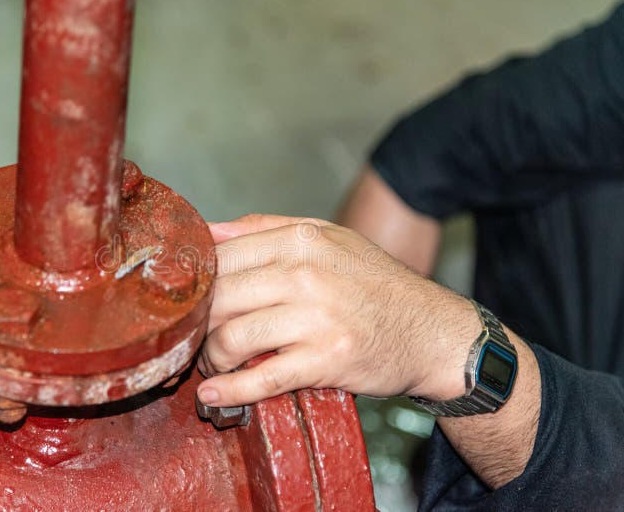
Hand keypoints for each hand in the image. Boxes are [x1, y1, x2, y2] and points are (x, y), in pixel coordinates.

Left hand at [196, 214, 479, 406]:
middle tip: (197, 339)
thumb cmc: (376, 284)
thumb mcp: (328, 238)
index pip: (222, 256)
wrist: (432, 331)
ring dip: (212, 360)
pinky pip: (262, 378)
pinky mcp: (326, 359)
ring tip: (216, 366)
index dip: (197, 286)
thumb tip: (209, 231)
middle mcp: (305, 273)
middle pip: (219, 298)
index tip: (191, 304)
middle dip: (198, 325)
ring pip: (232, 338)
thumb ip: (265, 229)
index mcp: (301, 239)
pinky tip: (214, 395)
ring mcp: (316, 317)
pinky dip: (230, 391)